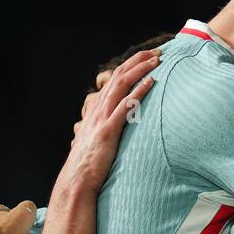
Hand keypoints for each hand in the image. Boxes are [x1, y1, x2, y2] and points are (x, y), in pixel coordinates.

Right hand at [66, 49, 159, 191]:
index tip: (147, 58)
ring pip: (122, 85)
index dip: (130, 67)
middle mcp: (98, 109)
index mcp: (96, 110)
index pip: (114, 81)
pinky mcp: (109, 130)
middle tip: (157, 52)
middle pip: (119, 76)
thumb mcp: (98, 142)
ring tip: (156, 60)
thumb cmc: (89, 165)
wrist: (77, 180)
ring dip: (140, 70)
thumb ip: (108, 131)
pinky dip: (139, 91)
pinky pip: (125, 106)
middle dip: (138, 61)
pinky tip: (151, 82)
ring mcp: (103, 118)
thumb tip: (122, 129)